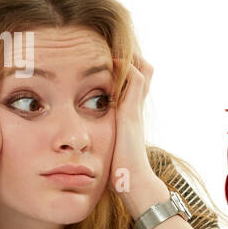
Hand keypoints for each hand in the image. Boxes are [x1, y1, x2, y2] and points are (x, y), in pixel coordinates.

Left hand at [110, 49, 156, 194]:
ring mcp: (135, 109)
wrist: (132, 181)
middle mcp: (135, 109)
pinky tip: (112, 60)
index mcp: (130, 116)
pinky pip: (136, 79)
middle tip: (110, 47)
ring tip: (111, 46)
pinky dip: (127, 66)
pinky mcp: (132, 111)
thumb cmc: (119, 171)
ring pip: (142, 70)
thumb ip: (101, 140)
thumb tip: (85, 145)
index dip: (125, 70)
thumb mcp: (108, 149)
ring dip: (129, 56)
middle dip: (130, 58)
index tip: (108, 59)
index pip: (133, 86)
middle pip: (142, 73)